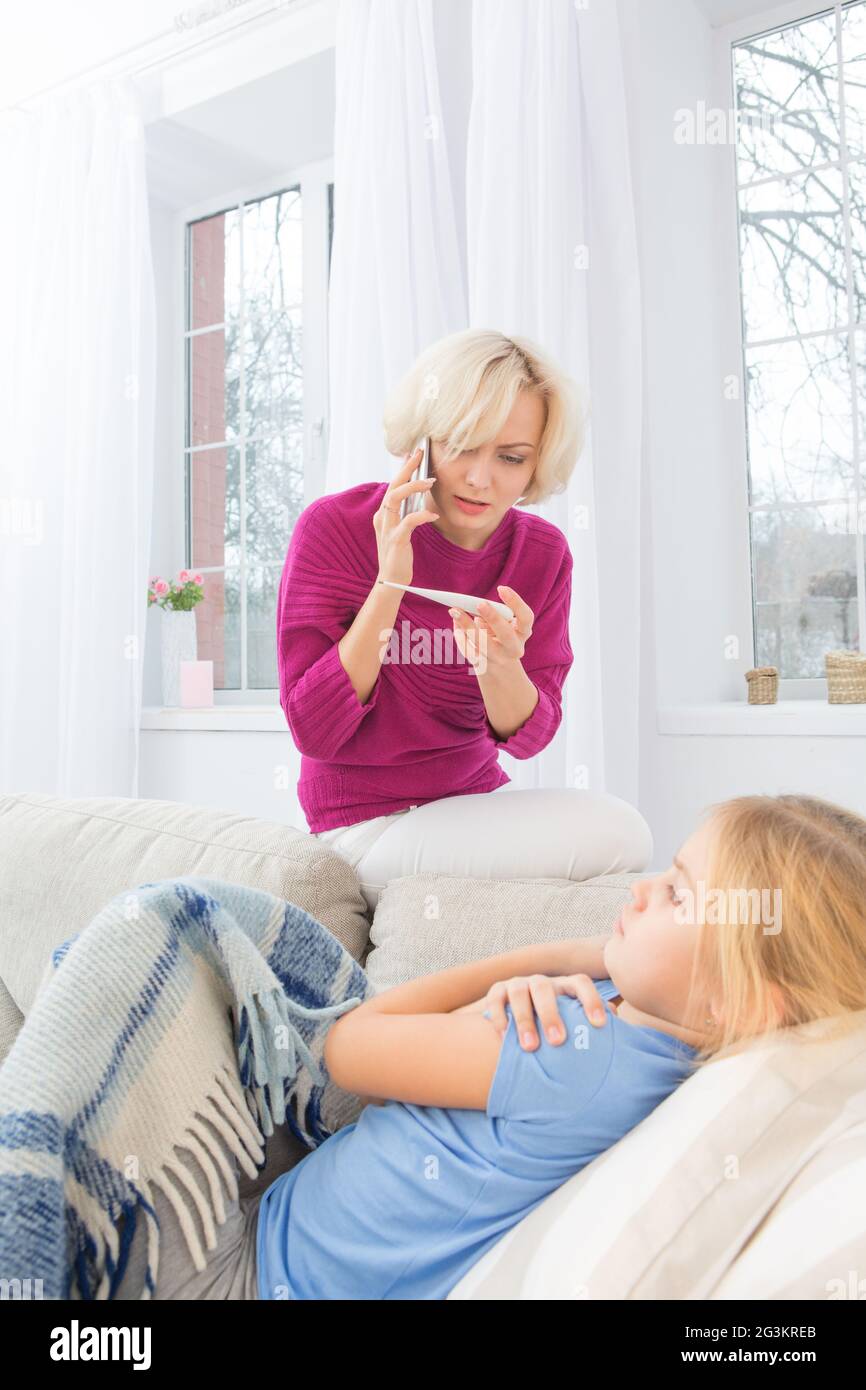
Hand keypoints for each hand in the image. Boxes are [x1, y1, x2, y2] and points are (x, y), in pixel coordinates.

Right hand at [374, 448, 438, 585]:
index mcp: (383, 514)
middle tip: (420, 454)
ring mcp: (387, 528)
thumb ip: (405, 513)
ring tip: (429, 481)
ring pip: (395, 498)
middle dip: (406, 468)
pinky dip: (421, 515)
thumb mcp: (401, 530)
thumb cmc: (398, 554)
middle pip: (392, 486)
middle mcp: (382, 518)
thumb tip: (419, 495)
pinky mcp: (396, 540)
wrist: (391, 580)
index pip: (393, 485)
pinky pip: (408, 522)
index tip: (414, 452)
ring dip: (412, 487)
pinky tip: (433, 515)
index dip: (404, 468)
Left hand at [448, 584, 533, 674]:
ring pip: (482, 644)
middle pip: (506, 634)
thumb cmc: (501, 637)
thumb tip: (471, 606)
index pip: (526, 617)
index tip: (501, 588)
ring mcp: (498, 659)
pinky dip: (460, 637)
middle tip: (479, 603)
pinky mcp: (483, 666)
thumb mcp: (503, 626)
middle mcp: (514, 648)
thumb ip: (492, 615)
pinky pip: (469, 650)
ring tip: (454, 610)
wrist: (501, 671)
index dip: (516, 602)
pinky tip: (455, 624)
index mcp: (523, 633)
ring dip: (467, 625)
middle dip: (493, 618)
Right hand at [481, 973, 608, 1049]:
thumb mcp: (574, 1020)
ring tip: (530, 1047)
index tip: (599, 1024)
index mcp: (564, 986)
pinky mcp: (497, 991)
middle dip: (551, 1014)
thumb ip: (592, 1022)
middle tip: (558, 1041)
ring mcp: (518, 984)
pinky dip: (498, 1018)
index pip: (581, 983)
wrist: (519, 1017)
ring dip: (524, 1019)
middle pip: (545, 988)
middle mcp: (541, 982)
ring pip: (519, 993)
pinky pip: (496, 1000)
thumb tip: (617, 1029)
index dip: (591, 1000)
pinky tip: (504, 1039)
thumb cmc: (557, 1024)